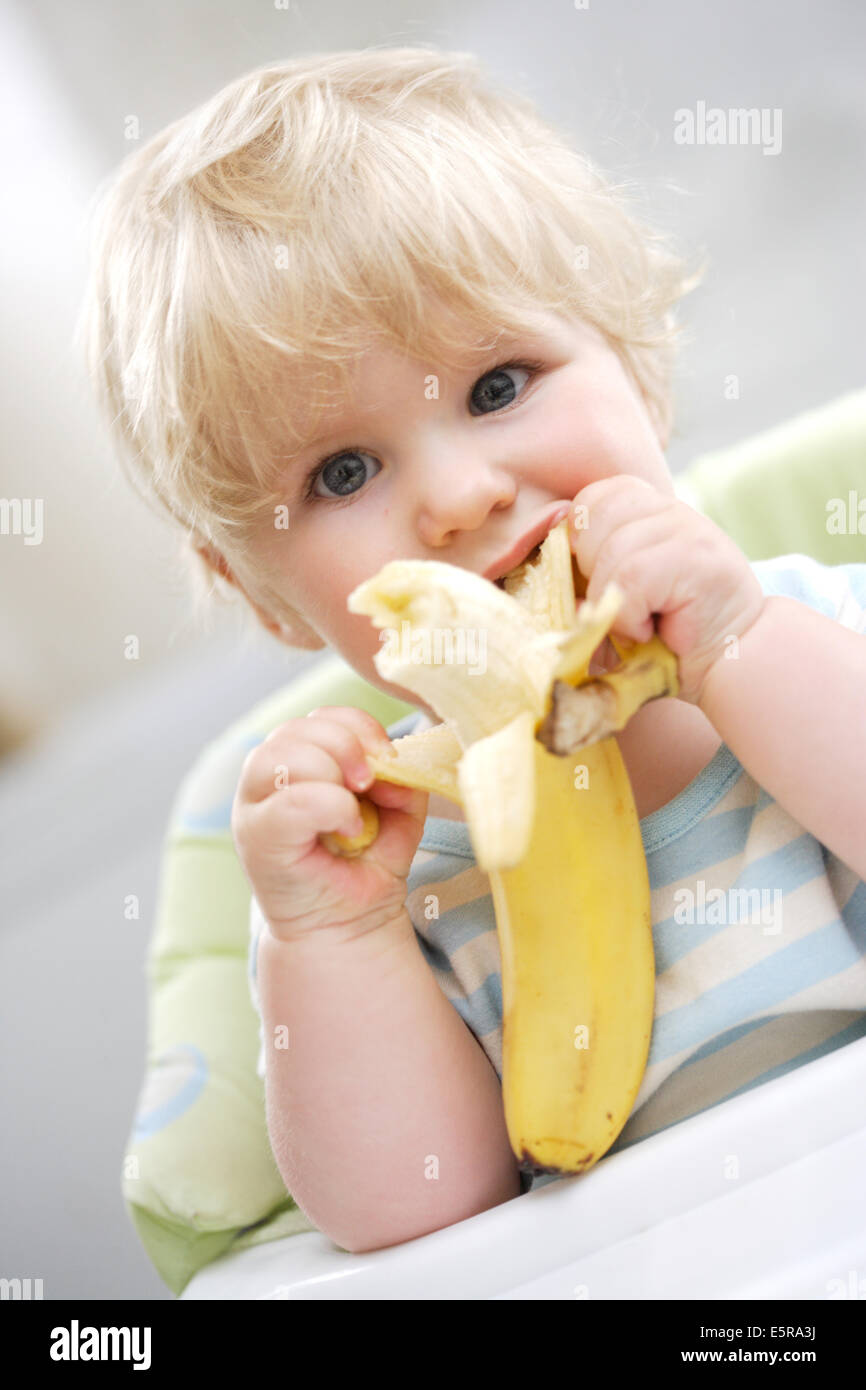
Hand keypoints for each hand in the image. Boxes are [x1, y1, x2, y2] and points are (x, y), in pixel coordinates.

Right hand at [231, 706, 427, 941]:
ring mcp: (253, 804)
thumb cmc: (366, 862)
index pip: (323, 715)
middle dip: (347, 747)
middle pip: (299, 727)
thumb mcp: (399, 811)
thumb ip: (401, 777)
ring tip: (355, 814)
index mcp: (299, 756)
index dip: (360, 727)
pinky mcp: (255, 837)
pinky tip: (347, 830)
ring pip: (283, 754)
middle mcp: (267, 774)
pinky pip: (289, 802)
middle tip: (370, 786)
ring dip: (332, 774)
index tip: (387, 759)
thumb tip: (393, 762)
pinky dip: (329, 808)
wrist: (348, 924)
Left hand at [569, 475, 766, 705]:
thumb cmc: (672, 635)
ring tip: (642, 623)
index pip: (591, 499)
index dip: (580, 541)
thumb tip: (554, 579)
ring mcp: (686, 527)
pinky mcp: (695, 557)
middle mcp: (669, 510)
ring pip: (609, 553)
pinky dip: (630, 616)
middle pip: (591, 521)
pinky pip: (630, 578)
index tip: (595, 578)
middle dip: (592, 574)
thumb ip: (593, 576)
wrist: (735, 661)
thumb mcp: (626, 595)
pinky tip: (652, 629)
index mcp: (651, 509)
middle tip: (624, 606)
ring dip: (614, 603)